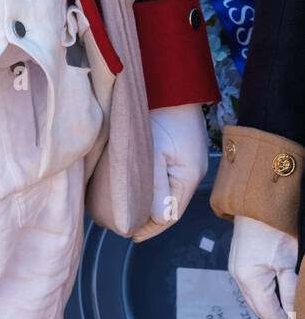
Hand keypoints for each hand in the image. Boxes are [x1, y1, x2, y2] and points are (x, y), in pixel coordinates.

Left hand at [131, 103, 208, 242]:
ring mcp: (189, 160)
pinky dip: (154, 184)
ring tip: (130, 208)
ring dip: (151, 199)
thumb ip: (155, 186)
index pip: (171, 213)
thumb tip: (156, 218)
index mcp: (189, 176)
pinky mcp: (182, 148)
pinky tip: (140, 186)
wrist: (170, 83)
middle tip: (126, 224)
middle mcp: (192, 171)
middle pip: (170, 203)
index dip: (152, 227)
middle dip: (149, 215)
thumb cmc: (162, 114)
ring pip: (168, 189)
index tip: (132, 235)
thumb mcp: (155, 152)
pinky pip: (168, 175)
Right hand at [228, 214, 298, 318]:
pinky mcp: (239, 264)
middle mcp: (238, 277)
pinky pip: (252, 289)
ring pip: (255, 300)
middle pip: (259, 309)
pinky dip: (265, 297)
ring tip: (288, 316)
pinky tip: (276, 299)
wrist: (257, 205)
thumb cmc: (271, 229)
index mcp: (248, 279)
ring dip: (270, 309)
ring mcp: (236, 270)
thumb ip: (289, 293)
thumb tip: (293, 315)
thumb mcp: (286, 264)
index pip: (268, 313)